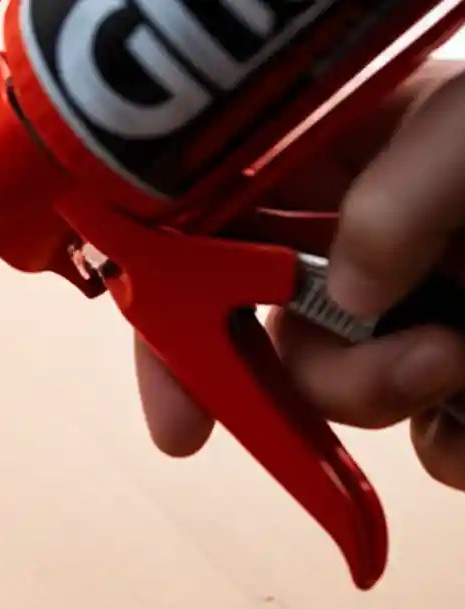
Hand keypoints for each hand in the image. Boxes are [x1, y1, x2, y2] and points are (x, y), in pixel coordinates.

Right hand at [135, 59, 464, 488]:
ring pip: (350, 394)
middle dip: (321, 381)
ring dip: (395, 405)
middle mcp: (372, 233)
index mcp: (342, 156)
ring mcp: (429, 300)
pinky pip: (438, 433)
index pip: (210, 241)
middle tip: (412, 372)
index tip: (179, 423)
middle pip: (276, 338)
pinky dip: (456, 445)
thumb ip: (395, 198)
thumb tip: (346, 293)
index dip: (177, 326)